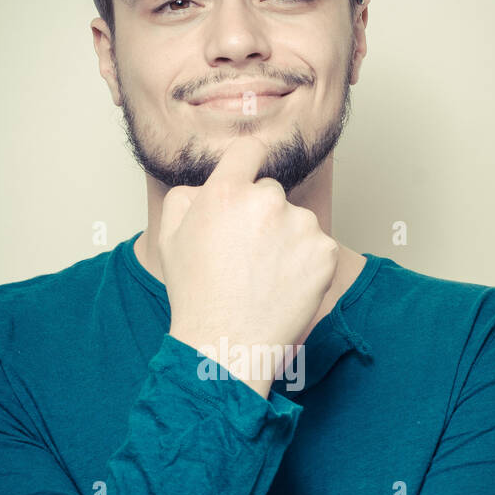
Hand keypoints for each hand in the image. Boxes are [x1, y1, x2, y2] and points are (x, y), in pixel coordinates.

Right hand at [159, 136, 338, 397]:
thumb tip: (207, 183)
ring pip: (297, 221)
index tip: (250, 178)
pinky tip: (284, 286)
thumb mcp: (168, 237)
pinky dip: (306, 264)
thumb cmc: (196, 294)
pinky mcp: (325, 252)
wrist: (227, 344)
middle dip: (261, 215)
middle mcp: (266, 201)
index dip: (248, 163)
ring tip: (264, 276)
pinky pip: (318, 247)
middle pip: (270, 192)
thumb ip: (185, 195)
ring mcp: (300, 226)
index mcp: (225, 191)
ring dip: (286, 239)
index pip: (249, 150)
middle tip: (245, 255)